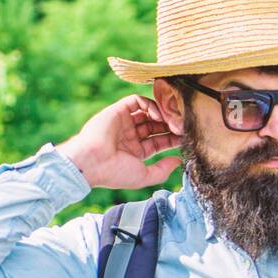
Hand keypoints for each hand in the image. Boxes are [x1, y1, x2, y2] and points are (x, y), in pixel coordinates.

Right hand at [56, 95, 182, 188]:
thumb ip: (162, 170)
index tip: (186, 138)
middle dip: (169, 125)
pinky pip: (136, 101)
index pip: (159, 142)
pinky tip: (158, 115)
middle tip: (183, 126)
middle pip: (155, 126)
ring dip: (162, 114)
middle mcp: (130, 136)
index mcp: (135, 152)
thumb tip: (178, 161)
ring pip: (147, 112)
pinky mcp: (117, 110)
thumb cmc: (115, 173)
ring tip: (172, 120)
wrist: (91, 162)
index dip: (172, 139)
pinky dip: (149, 104)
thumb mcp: (144, 176)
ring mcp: (123, 123)